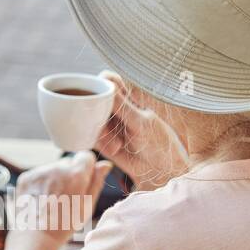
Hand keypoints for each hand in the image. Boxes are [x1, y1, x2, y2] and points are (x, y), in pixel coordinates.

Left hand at [11, 150, 112, 249]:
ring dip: (55, 179)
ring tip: (53, 201)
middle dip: (70, 175)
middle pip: (68, 163)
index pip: (86, 156)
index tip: (82, 183)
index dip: (86, 170)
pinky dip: (41, 184)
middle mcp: (57, 168)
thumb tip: (105, 165)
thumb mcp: (87, 205)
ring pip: (53, 169)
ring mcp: (40, 171)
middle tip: (66, 197)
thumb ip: (97, 182)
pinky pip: (38, 174)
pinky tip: (41, 200)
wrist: (36, 236)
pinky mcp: (26, 177)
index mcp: (76, 174)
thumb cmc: (64, 224)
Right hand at [94, 71, 189, 191]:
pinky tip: (115, 150)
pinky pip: (91, 136)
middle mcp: (115, 106)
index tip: (103, 101)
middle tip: (111, 129)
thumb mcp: (141, 122)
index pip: (107, 80)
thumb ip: (122, 105)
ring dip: (102, 132)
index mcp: (128, 95)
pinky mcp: (101, 138)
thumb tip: (105, 85)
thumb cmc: (157, 142)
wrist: (158, 169)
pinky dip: (100, 143)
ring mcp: (107, 122)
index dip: (100, 86)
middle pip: (94, 99)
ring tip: (118, 145)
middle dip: (99, 115)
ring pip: (90, 119)